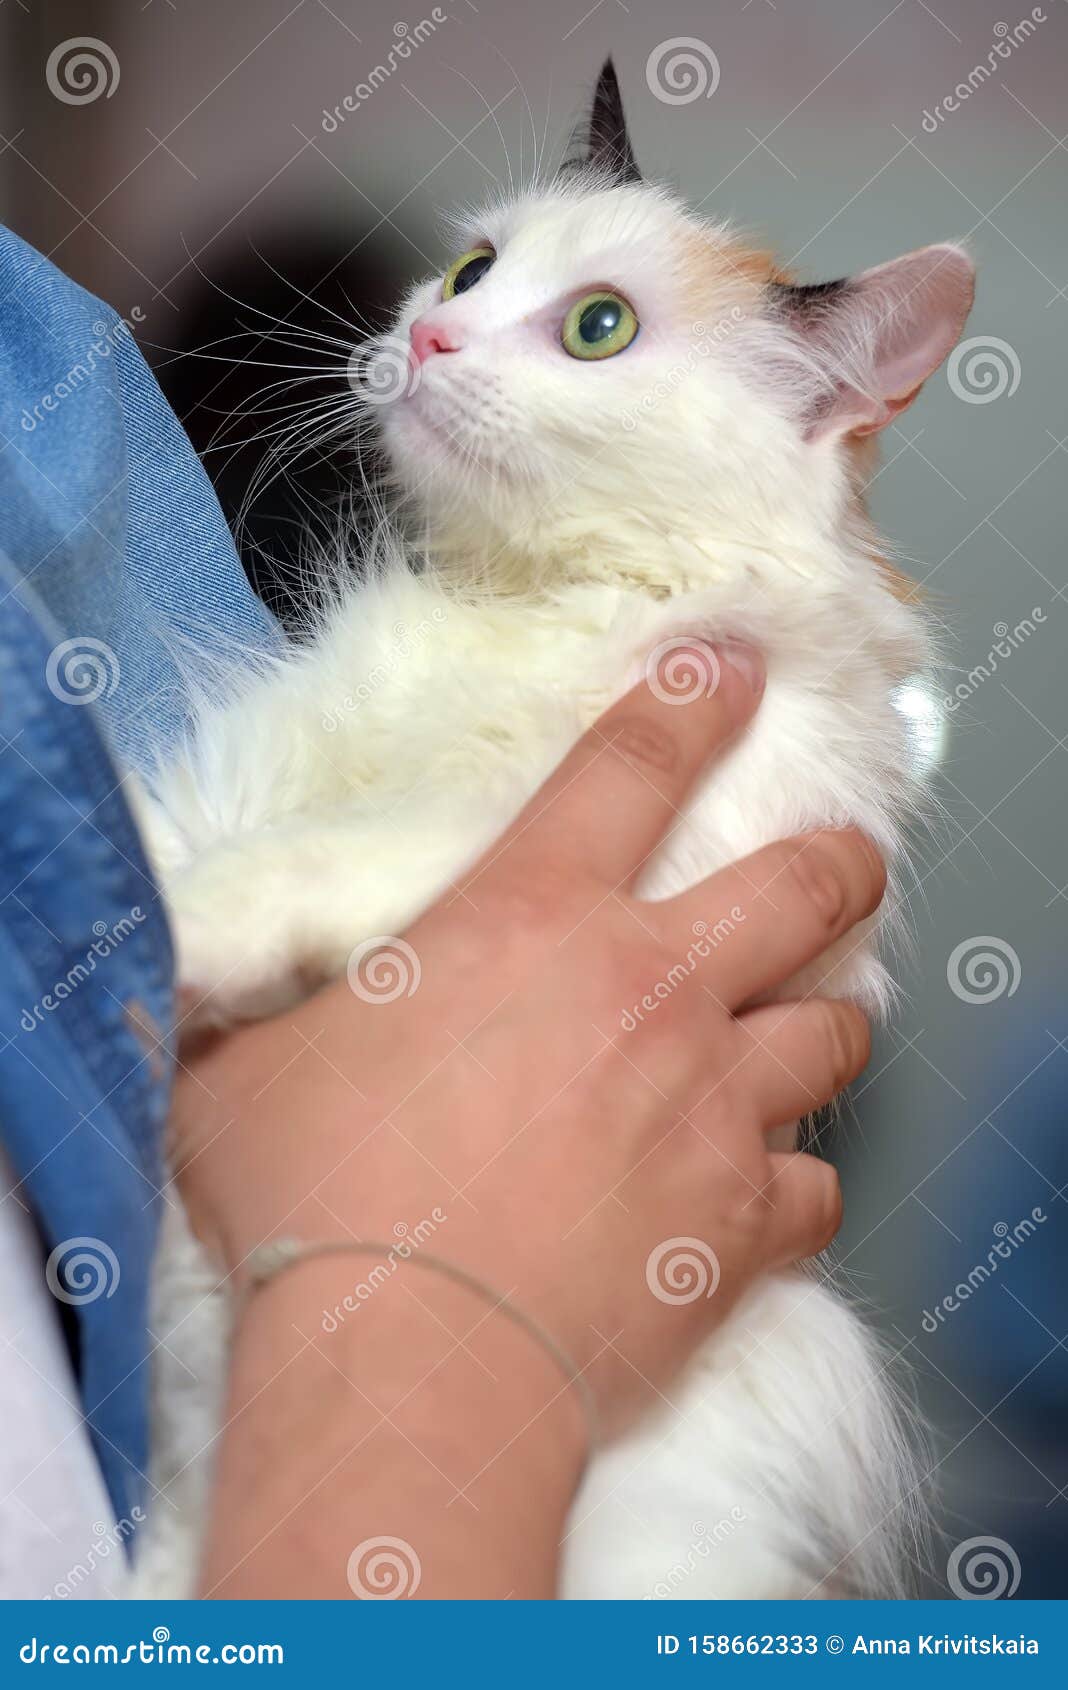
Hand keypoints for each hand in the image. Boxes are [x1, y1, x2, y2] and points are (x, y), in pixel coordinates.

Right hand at [171, 641, 882, 1434]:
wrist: (406, 1357)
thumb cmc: (317, 1199)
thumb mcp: (249, 1068)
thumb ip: (259, 1010)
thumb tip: (202, 994)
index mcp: (530, 921)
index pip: (630, 768)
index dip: (691, 703)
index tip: (735, 669)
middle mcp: (648, 992)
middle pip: (803, 887)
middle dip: (839, 863)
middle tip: (844, 862)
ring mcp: (710, 1104)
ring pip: (833, 1033)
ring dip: (825, 1022)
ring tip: (808, 1028)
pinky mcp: (738, 1222)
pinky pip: (816, 1188)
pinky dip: (795, 1184)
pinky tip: (765, 1194)